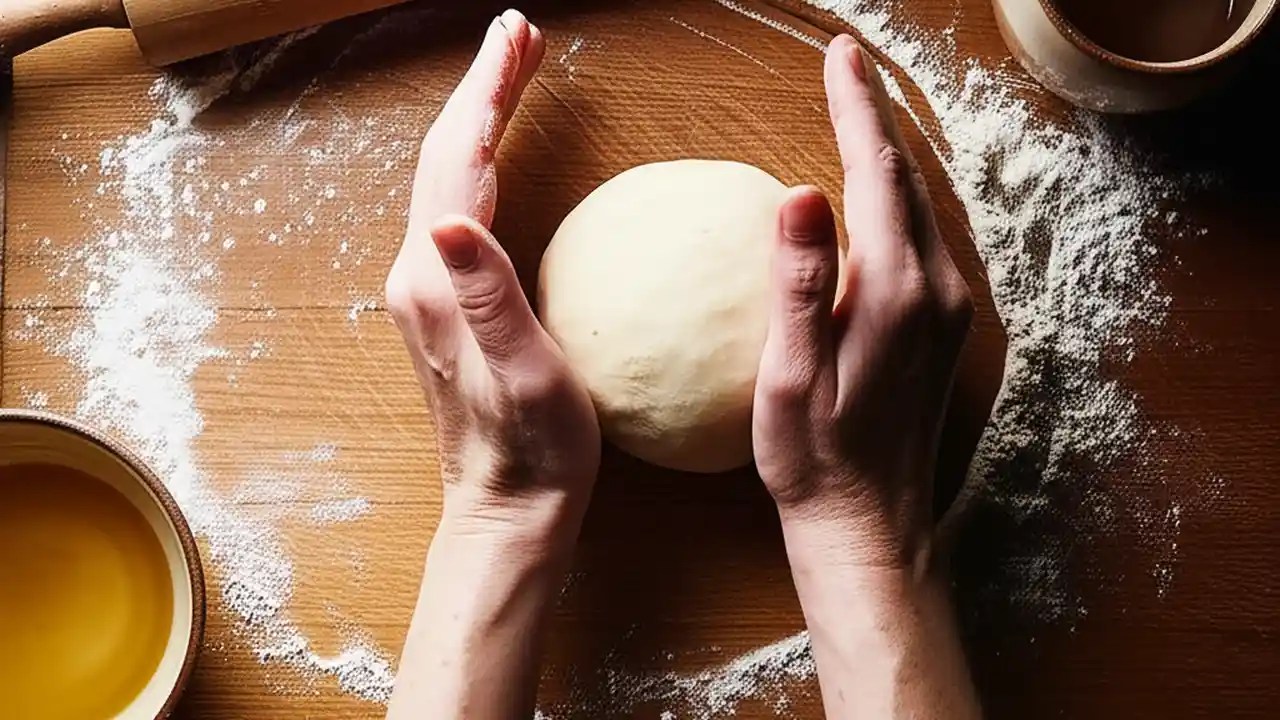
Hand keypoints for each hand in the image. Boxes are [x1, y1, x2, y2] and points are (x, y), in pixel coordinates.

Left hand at [385, 10, 599, 541]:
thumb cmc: (533, 452)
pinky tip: (503, 157)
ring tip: (515, 72)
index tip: (517, 32)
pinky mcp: (445, 304)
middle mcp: (419, 273)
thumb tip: (452, 218)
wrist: (508, 512)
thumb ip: (487, 296)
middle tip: (523, 33)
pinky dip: (482, 161)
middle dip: (482, 89)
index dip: (488, 90)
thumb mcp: (525, 375)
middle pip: (446, 156)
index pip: (459, 159)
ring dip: (480, 118)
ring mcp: (428, 289)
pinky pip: (457, 207)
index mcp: (437, 278)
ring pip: (449, 177)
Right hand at [753, 35, 972, 572]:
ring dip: (889, 153)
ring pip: (921, 206)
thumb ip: (799, 286)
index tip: (838, 55)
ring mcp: (948, 310)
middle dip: (875, 115)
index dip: (855, 108)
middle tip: (845, 64)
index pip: (877, 174)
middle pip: (908, 179)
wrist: (871, 529)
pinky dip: (898, 197)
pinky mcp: (944, 328)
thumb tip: (800, 196)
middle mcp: (937, 292)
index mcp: (896, 294)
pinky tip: (876, 192)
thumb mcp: (791, 379)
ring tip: (858, 109)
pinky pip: (923, 239)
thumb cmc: (816, 462)